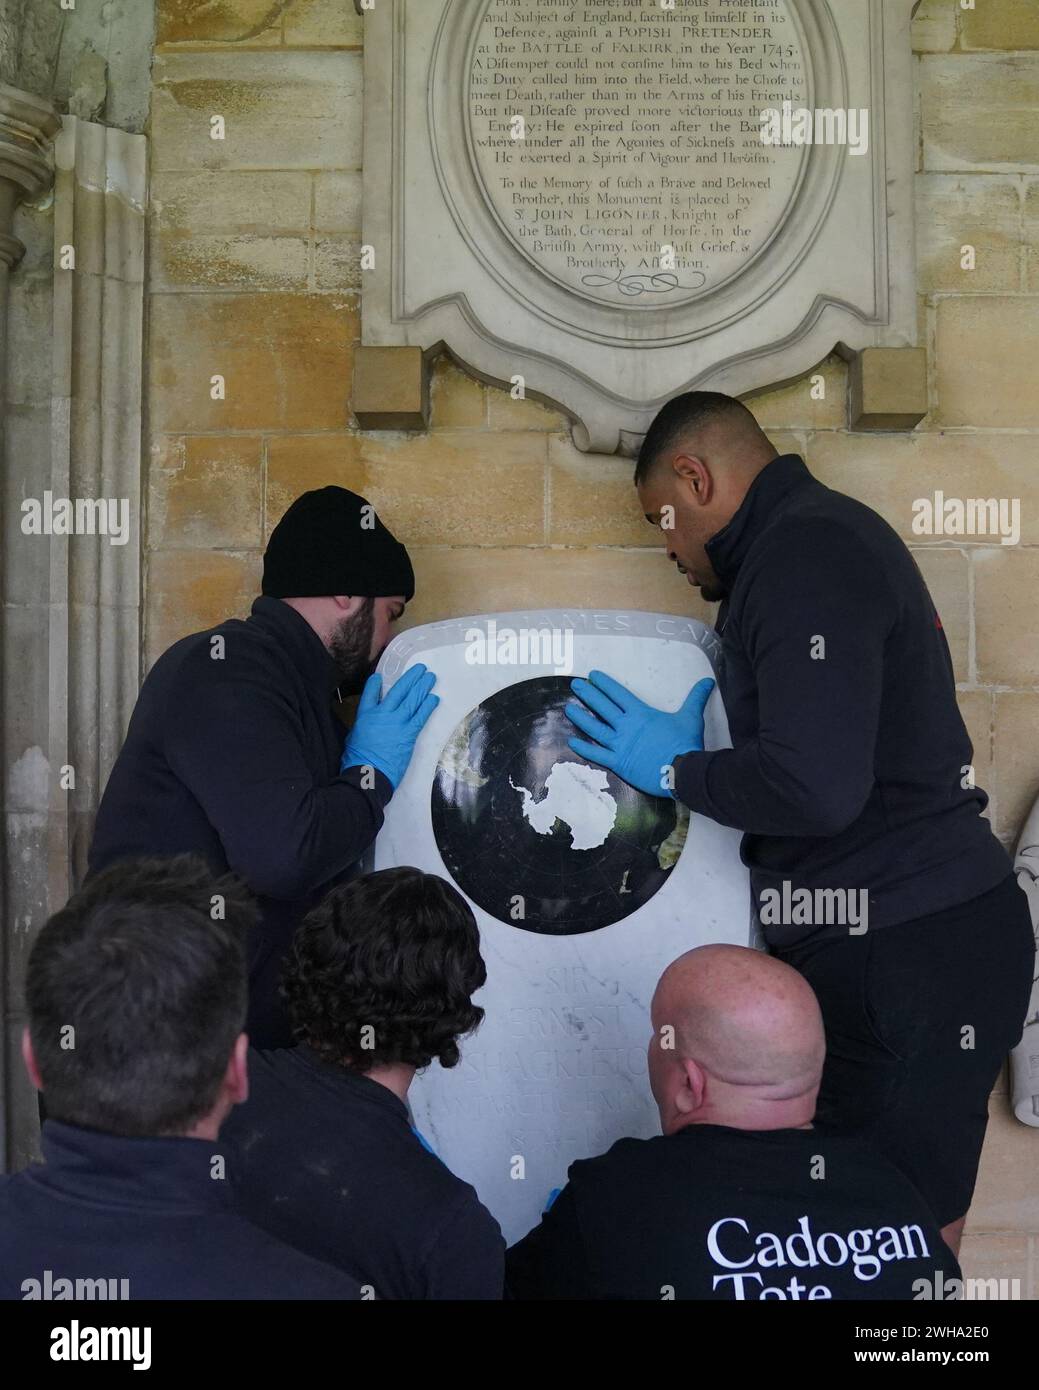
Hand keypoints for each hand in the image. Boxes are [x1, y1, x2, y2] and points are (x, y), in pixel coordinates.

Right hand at [341, 663, 438, 789]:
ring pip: (412, 700)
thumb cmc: (357, 759)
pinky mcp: (409, 734)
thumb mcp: (354, 736)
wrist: (369, 773)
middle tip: (421, 669)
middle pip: (398, 691)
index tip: (379, 676)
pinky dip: (428, 706)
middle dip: (411, 678)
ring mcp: (397, 723)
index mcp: (365, 715)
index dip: (374, 683)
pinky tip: (434, 698)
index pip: (370, 693)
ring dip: (422, 688)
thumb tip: (372, 721)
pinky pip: (421, 716)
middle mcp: (382, 714)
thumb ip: (364, 724)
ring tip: (430, 678)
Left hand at [565, 669, 714, 797]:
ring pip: (595, 729)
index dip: (604, 684)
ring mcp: (620, 745)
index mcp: (641, 713)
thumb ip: (696, 697)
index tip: (593, 676)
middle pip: (602, 707)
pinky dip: (583, 748)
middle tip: (576, 686)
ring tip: (568, 709)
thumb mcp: (691, 716)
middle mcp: (626, 727)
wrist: (682, 771)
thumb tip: (708, 681)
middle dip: (588, 695)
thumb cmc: (685, 743)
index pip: (618, 694)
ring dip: (580, 718)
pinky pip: (597, 754)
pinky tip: (571, 741)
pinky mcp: (618, 763)